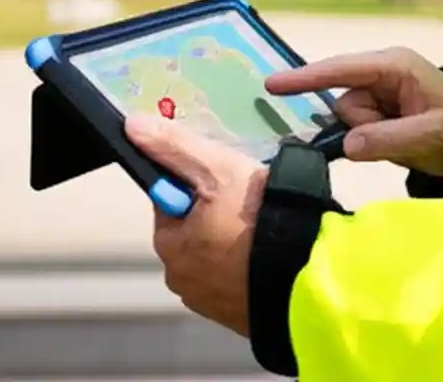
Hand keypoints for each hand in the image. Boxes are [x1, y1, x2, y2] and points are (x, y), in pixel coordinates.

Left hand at [125, 114, 266, 336]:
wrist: (311, 275)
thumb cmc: (258, 219)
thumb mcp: (216, 170)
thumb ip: (174, 147)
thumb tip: (131, 126)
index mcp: (168, 248)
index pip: (168, 203)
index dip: (198, 184)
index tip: (228, 180)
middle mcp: (183, 282)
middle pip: (194, 231)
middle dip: (219, 215)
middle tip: (254, 201)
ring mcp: (214, 304)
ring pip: (220, 257)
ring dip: (238, 242)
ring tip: (271, 226)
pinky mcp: (244, 316)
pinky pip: (243, 279)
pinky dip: (254, 265)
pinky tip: (276, 252)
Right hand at [265, 47, 442, 175]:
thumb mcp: (432, 133)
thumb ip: (389, 138)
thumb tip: (347, 144)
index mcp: (395, 65)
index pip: (343, 70)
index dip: (307, 78)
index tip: (273, 85)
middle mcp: (381, 73)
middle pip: (344, 103)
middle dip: (363, 126)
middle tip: (402, 137)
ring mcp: (377, 91)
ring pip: (348, 120)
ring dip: (371, 137)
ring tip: (407, 139)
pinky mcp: (375, 109)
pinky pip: (356, 128)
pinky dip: (370, 140)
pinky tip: (395, 140)